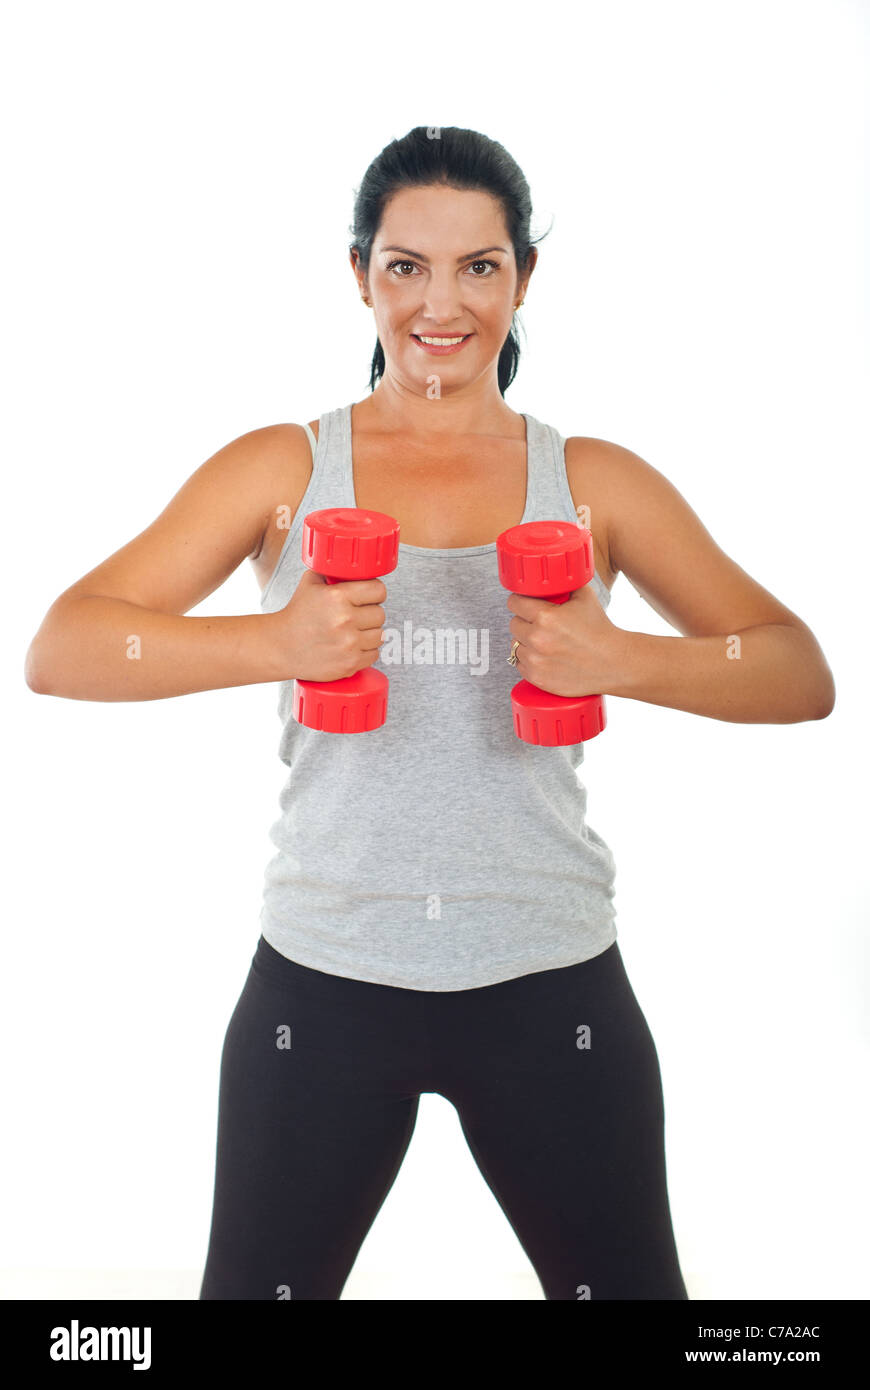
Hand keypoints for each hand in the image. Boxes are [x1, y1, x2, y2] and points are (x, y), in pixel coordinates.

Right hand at [266, 568, 386, 682]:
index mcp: (338, 596)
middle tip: (358, 616)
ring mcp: (349, 644)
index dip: (375, 593)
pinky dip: (366, 651)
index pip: (378, 591)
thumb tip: (350, 565)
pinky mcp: (350, 663)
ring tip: (355, 631)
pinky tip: (352, 646)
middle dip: (371, 614)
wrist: (281, 647)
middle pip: (380, 614)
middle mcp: (345, 619)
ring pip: (379, 635)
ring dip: (370, 633)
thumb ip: (331, 572)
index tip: (370, 597)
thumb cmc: (296, 616)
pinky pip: (374, 654)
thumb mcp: (310, 584)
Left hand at [506, 584, 625, 697]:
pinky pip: (520, 665)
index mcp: (546, 616)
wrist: (615, 663)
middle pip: (514, 624)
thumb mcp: (585, 597)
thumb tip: (556, 577)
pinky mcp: (538, 678)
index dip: (519, 601)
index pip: (515, 603)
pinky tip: (541, 657)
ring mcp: (536, 661)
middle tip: (537, 623)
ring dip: (525, 642)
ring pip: (515, 646)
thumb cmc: (601, 630)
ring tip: (541, 641)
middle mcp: (537, 639)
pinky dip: (528, 661)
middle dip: (524, 621)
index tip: (523, 603)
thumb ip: (566, 585)